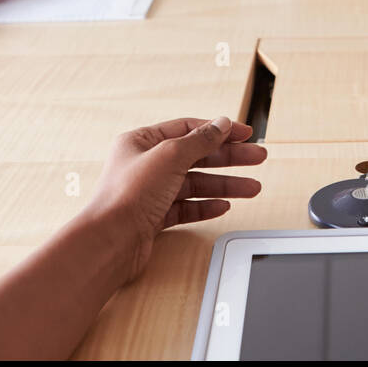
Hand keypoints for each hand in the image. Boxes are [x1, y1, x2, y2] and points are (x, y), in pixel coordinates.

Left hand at [86, 116, 266, 282]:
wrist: (110, 241)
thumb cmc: (127, 196)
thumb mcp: (170, 156)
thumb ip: (200, 139)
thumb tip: (221, 124)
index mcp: (142, 142)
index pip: (187, 129)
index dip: (218, 130)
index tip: (244, 133)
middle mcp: (145, 166)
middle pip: (196, 157)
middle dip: (229, 158)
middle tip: (257, 158)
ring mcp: (150, 193)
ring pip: (195, 185)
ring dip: (225, 185)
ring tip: (252, 188)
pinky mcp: (154, 218)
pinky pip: (187, 208)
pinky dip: (206, 207)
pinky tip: (224, 206)